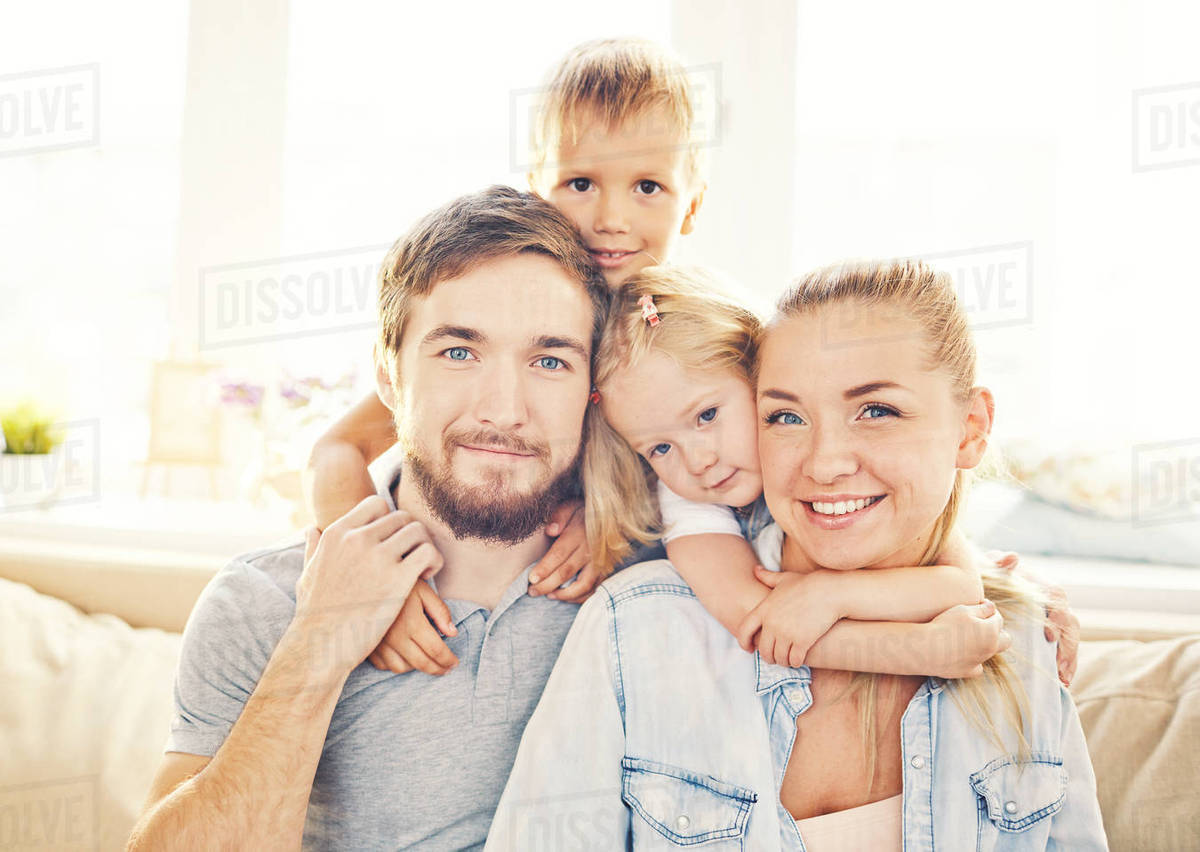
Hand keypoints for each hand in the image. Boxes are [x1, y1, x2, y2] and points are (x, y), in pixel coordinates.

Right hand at [292, 496, 443, 677]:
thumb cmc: (314, 613)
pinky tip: (426, 576)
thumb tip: (312, 529)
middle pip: (401, 517)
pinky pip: (428, 552)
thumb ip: (313, 547)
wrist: (320, 643)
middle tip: (411, 554)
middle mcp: (358, 539)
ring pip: (418, 530)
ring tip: (421, 566)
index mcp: (337, 533)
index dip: (389, 519)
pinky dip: (434, 561)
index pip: (376, 504)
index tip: (391, 539)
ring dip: (425, 545)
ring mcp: (378, 556)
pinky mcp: (398, 578)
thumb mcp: (307, 572)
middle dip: (410, 534)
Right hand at [368, 580, 458, 675]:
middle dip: (437, 669)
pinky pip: (382, 665)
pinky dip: (394, 665)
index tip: (454, 663)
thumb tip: (452, 633)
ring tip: (424, 660)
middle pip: (420, 663)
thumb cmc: (398, 582)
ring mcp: (379, 643)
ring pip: (400, 668)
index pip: (435, 650)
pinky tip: (403, 657)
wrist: (365, 580)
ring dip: (415, 668)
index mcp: (412, 623)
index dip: (447, 660)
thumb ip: (440, 611)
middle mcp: (395, 637)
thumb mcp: (424, 591)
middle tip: (446, 669)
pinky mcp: (366, 644)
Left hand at [527, 499, 598, 603]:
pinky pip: (593, 589)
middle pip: (566, 572)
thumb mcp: (571, 507)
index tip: (531, 579)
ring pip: (582, 585)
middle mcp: (590, 550)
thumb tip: (550, 530)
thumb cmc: (584, 513)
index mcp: (579, 534)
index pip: (559, 554)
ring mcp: (600, 563)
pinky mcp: (605, 571)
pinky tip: (564, 597)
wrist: (612, 517)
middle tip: (532, 591)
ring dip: (564, 594)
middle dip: (547, 585)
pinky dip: (579, 597)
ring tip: (548, 596)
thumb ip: (559, 516)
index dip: (545, 568)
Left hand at [735, 566, 838, 667]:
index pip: (744, 630)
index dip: (743, 642)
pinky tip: (799, 659)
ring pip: (779, 658)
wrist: (829, 591)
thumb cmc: (807, 584)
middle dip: (768, 657)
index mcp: (764, 609)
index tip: (749, 649)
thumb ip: (767, 577)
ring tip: (788, 659)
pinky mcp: (802, 641)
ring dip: (783, 661)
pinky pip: (794, 660)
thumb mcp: (784, 579)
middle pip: (763, 650)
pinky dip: (796, 662)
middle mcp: (772, 623)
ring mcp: (786, 633)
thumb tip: (755, 569)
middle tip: (775, 657)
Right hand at [926, 600, 1011, 678]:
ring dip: (985, 644)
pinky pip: (977, 667)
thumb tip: (992, 608)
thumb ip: (982, 608)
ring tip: (969, 637)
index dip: (989, 610)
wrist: (927, 649)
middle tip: (982, 624)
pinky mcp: (968, 672)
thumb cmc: (945, 626)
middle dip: (998, 631)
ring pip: (990, 653)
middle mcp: (990, 648)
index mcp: (991, 632)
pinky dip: (974, 660)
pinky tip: (963, 654)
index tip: (978, 605)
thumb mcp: (964, 610)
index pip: (998, 618)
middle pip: (1006, 640)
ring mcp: (980, 662)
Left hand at [986, 550, 1079, 685]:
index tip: (1050, 638)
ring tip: (1063, 679)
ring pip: (1070, 636)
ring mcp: (1051, 615)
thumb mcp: (990, 566)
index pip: (1058, 597)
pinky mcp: (1048, 628)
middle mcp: (1051, 599)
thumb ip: (999, 562)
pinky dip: (1065, 662)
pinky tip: (1063, 679)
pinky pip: (1063, 645)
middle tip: (1060, 668)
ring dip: (1070, 658)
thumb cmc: (987, 572)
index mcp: (1039, 583)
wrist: (986, 578)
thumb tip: (1012, 557)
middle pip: (1070, 621)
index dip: (1057, 616)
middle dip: (1069, 646)